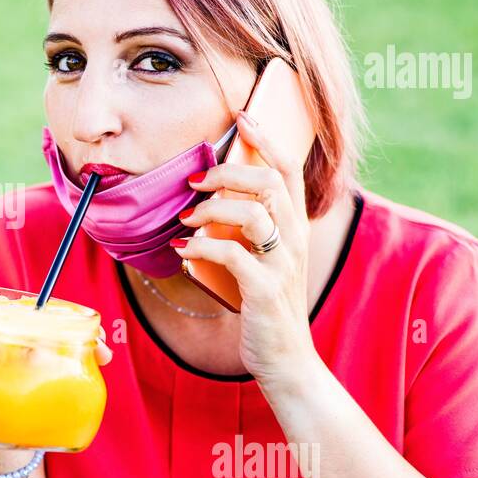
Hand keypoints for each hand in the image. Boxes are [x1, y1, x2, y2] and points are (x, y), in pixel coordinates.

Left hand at [173, 111, 318, 384]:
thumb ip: (247, 231)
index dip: (267, 139)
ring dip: (213, 209)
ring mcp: (282, 265)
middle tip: (196, 181)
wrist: (285, 360)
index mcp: (294, 227)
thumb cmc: (265, 306)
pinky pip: (233, 255)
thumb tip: (208, 201)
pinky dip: (202, 248)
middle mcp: (294, 240)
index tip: (242, 117)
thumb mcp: (262, 261)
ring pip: (254, 213)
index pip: (288, 170)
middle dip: (228, 173)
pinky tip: (183, 252)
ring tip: (188, 221)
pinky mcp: (265, 290)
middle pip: (270, 182)